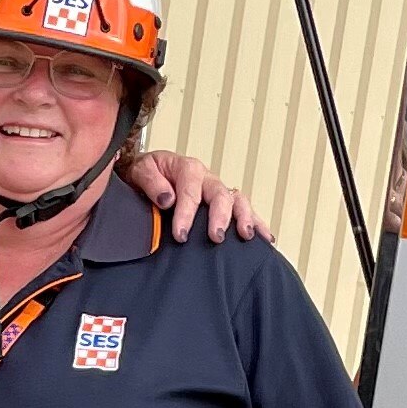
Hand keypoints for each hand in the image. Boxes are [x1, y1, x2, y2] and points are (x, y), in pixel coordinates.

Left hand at [127, 147, 266, 244]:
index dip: (186, 213)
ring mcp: (218, 190)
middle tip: (216, 237)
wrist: (145, 176)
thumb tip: (168, 199)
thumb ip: (151, 182)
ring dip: (244, 218)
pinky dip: (257, 222)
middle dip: (220, 217)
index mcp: (187, 168)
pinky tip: (266, 238)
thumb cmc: (145, 174)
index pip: (190, 190)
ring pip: (237, 200)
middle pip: (220, 194)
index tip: (181, 235)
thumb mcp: (140, 171)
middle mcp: (206, 178)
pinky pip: (244, 210)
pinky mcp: (224, 203)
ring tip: (246, 235)